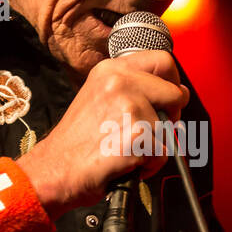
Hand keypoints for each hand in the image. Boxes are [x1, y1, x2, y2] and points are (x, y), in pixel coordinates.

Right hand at [17, 51, 189, 218]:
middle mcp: (119, 82)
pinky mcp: (136, 134)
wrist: (53, 171)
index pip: (162, 61)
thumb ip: (134, 90)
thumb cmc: (76, 143)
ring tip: (126, 152)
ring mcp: (128, 106)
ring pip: (168, 128)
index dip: (172, 83)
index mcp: (110, 70)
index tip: (169, 99)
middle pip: (174, 93)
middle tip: (149, 133)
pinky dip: (150, 165)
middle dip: (171, 116)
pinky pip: (163, 153)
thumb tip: (178, 92)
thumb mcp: (99, 98)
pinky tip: (126, 164)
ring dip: (154, 146)